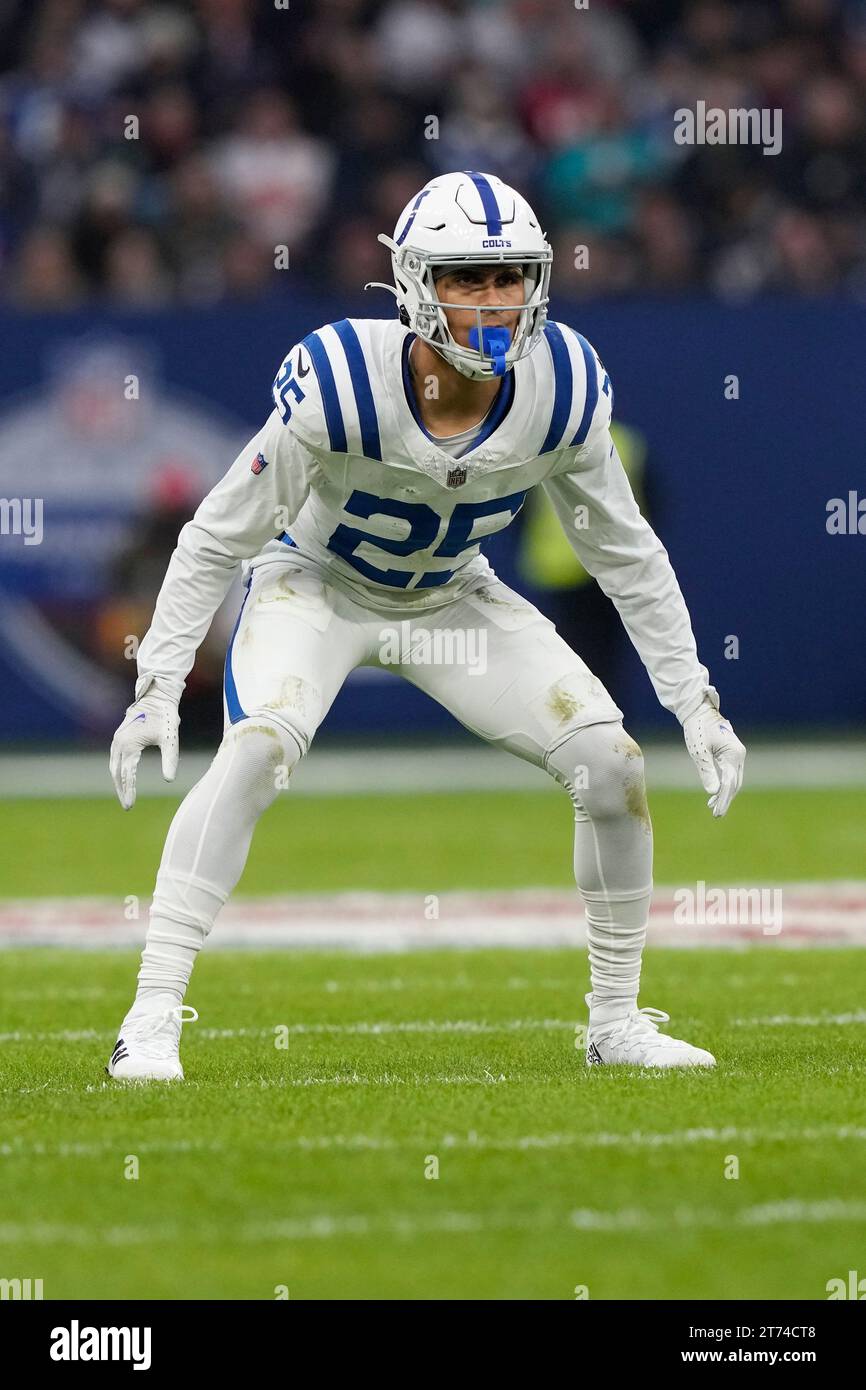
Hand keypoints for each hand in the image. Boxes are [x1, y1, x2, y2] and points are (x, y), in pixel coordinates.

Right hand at [109, 692, 179, 809]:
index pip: (128, 774)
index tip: (130, 805)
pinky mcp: (119, 737)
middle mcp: (119, 744)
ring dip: (118, 782)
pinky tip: (124, 779)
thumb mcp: (170, 739)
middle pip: (117, 773)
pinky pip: (116, 759)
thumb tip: (169, 780)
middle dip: (121, 790)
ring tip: (125, 796)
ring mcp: (117, 740)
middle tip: (127, 806)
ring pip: (114, 766)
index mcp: (129, 745)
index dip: (129, 790)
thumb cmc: (165, 717)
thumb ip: (170, 760)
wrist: (156, 697)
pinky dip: (118, 771)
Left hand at [683, 697, 745, 817]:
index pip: (729, 782)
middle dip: (726, 799)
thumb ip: (706, 771)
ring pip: (734, 780)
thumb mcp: (699, 751)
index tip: (716, 812)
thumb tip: (713, 792)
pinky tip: (714, 795)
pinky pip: (731, 774)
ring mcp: (737, 755)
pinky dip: (724, 785)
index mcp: (733, 754)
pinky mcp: (732, 755)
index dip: (723, 799)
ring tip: (714, 808)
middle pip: (735, 783)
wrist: (699, 712)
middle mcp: (739, 755)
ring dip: (725, 794)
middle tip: (716, 814)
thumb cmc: (698, 729)